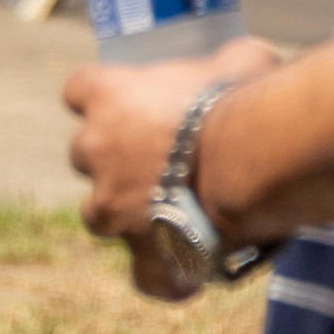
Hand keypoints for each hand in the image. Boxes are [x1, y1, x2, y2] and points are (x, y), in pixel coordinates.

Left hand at [64, 37, 285, 299]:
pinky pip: (145, 275)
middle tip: (161, 157)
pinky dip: (165, 275)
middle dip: (114, 157)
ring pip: (99, 213)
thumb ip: (222, 65)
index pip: (79, 90)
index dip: (104, 97)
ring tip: (174, 211)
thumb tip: (242, 67)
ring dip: (128, 212)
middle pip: (85, 153)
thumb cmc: (243, 97)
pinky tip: (190, 274)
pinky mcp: (143, 254)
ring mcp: (111, 207)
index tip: (129, 102)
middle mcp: (96, 149)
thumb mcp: (239, 59)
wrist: (253, 160)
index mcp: (108, 95)